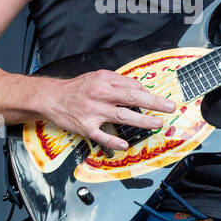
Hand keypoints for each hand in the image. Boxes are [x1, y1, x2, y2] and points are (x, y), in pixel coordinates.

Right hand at [45, 70, 178, 151]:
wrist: (52, 97)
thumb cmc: (77, 87)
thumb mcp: (98, 76)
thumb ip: (118, 81)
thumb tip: (139, 87)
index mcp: (105, 82)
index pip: (132, 87)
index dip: (149, 94)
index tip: (162, 101)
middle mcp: (100, 95)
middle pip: (131, 99)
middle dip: (153, 104)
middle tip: (169, 108)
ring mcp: (93, 112)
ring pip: (121, 117)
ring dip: (142, 120)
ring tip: (157, 123)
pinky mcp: (86, 127)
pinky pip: (101, 135)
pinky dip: (113, 141)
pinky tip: (124, 144)